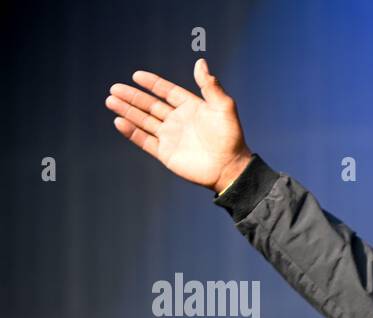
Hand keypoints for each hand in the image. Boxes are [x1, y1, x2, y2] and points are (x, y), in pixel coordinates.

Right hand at [105, 58, 251, 192]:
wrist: (230, 167)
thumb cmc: (230, 137)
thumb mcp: (223, 107)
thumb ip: (210, 85)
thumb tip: (200, 62)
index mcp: (191, 108)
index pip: (167, 92)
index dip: (152, 83)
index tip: (136, 75)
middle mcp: (178, 121)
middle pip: (150, 105)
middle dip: (132, 97)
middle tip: (114, 88)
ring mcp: (171, 137)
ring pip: (144, 121)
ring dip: (127, 111)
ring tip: (110, 101)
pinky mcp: (166, 153)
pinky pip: (145, 141)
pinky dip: (131, 132)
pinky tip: (119, 122)